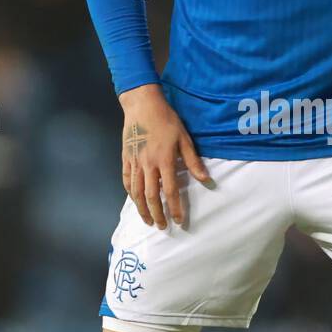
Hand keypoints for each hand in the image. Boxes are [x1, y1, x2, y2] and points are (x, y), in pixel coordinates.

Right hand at [119, 84, 211, 228]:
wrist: (142, 105)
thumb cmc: (167, 120)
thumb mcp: (184, 138)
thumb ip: (193, 161)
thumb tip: (206, 179)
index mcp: (164, 160)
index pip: (170, 191)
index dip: (175, 208)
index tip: (179, 221)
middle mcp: (148, 165)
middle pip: (151, 196)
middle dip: (157, 214)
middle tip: (162, 226)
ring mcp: (135, 162)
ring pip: (136, 192)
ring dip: (142, 209)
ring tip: (148, 220)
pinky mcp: (126, 158)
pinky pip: (127, 180)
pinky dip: (130, 194)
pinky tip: (135, 201)